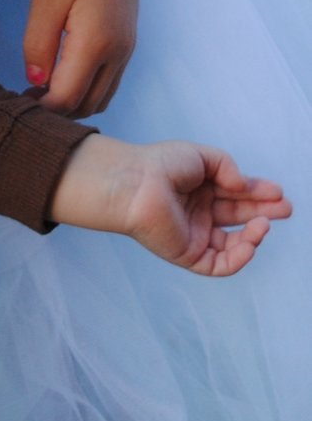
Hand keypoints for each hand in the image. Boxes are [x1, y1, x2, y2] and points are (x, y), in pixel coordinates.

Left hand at [22, 0, 141, 117]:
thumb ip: (38, 45)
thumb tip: (34, 82)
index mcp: (95, 44)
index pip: (66, 99)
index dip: (40, 108)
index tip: (16, 99)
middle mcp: (118, 53)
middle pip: (87, 106)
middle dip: (56, 111)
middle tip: (26, 97)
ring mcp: (127, 49)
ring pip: (101, 98)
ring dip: (73, 102)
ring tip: (42, 88)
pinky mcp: (127, 42)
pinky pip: (109, 81)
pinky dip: (86, 88)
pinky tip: (62, 73)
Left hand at [50, 136, 290, 276]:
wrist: (134, 183)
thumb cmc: (160, 165)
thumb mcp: (201, 156)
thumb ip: (228, 168)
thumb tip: (243, 185)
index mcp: (199, 189)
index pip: (236, 194)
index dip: (258, 193)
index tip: (277, 191)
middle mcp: (197, 213)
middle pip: (238, 217)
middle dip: (263, 212)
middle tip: (285, 208)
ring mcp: (193, 234)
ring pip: (232, 243)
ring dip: (253, 235)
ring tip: (265, 222)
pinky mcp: (186, 254)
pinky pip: (218, 264)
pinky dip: (239, 257)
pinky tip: (251, 242)